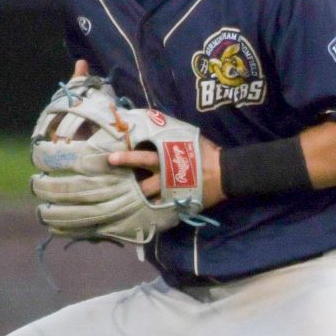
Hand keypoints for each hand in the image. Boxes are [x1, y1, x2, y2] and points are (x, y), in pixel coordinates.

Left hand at [108, 135, 223, 207]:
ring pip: (151, 199)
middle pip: (143, 184)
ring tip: (125, 203)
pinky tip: (144, 214)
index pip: (142, 157)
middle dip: (128, 186)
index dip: (126, 157)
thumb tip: (153, 122)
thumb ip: (169, 133)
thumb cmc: (205, 152)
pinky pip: (163, 209)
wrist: (225, 173)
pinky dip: (154, 211)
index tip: (110, 158)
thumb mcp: (187, 137)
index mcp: (167, 159)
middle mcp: (166, 178)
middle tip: (113, 187)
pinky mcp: (179, 203)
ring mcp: (172, 193)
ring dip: (139, 200)